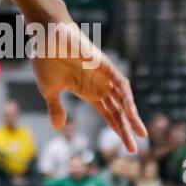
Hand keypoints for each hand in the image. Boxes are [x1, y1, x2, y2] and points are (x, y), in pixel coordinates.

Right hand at [31, 16, 146, 152]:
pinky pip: (120, 83)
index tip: (127, 146)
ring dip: (131, 116)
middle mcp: (100, 86)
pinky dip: (127, 97)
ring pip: (123, 100)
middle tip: (135, 149)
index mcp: (89, 93)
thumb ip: (56, 108)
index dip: (117, 130)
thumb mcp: (50, 91)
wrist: (45, 36)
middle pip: (118, 111)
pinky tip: (132, 112)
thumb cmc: (45, 59)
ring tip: (140, 133)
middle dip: (127, 129)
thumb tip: (59, 128)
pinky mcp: (105, 66)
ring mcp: (104, 76)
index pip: (109, 115)